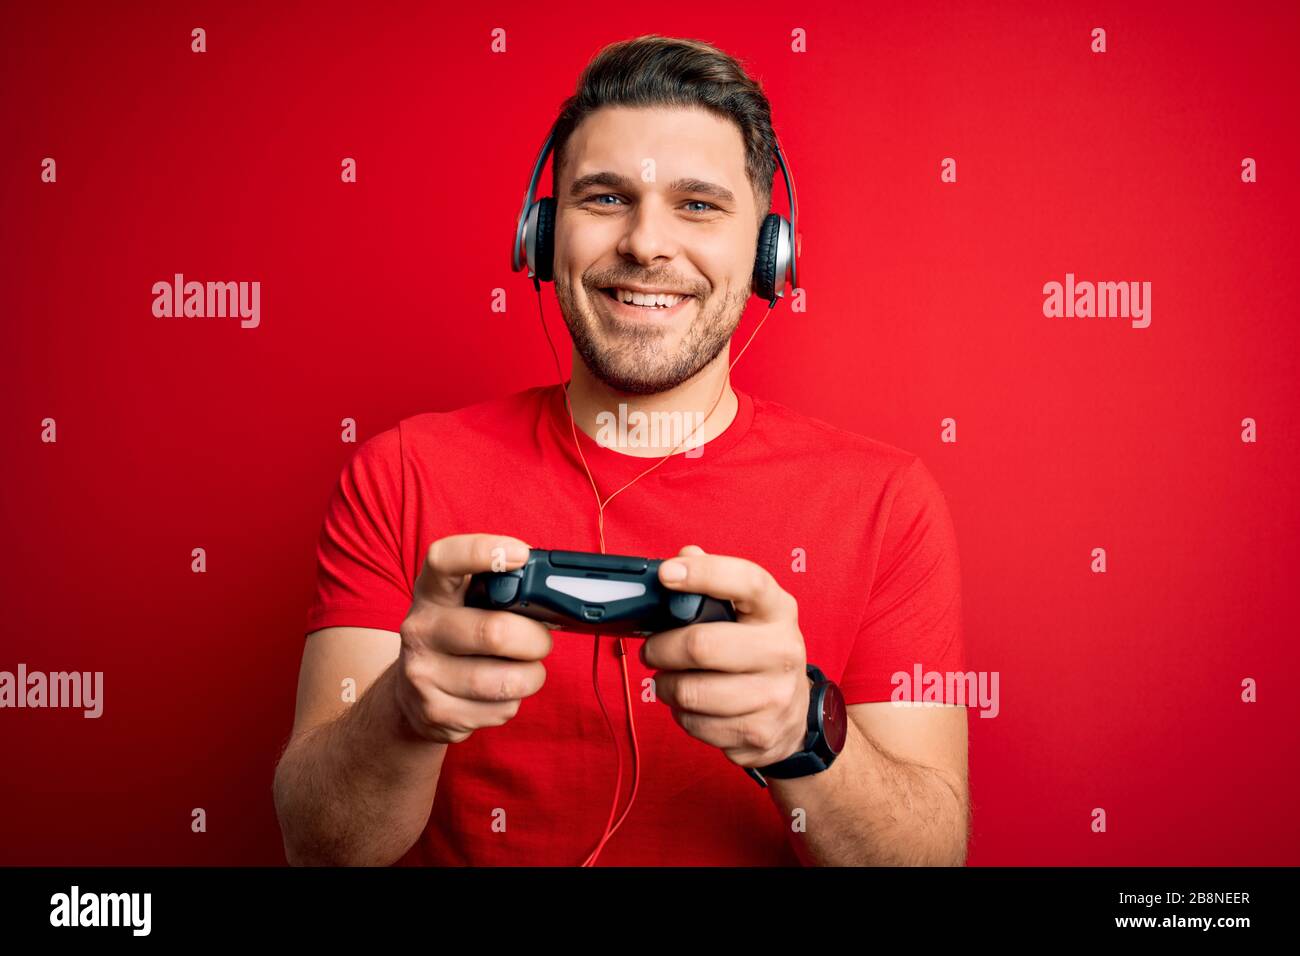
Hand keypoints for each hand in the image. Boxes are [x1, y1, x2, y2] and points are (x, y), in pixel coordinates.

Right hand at [394, 533, 552, 743]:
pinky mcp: (436, 712)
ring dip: (531, 675)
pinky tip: (497, 693)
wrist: (409, 694)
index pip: (445, 559)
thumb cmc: (457, 637)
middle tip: (541, 641)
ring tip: (523, 669)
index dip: (483, 551)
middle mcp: (421, 629)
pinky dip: (513, 702)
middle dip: (535, 639)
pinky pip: (501, 710)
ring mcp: (423, 673)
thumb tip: (553, 595)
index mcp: (432, 592)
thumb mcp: (464, 605)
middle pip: (495, 632)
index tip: (521, 553)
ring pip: (506, 680)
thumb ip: (499, 591)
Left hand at [642, 545, 810, 769]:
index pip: (746, 581)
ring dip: (667, 686)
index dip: (704, 573)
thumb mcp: (748, 613)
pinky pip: (696, 724)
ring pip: (691, 691)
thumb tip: (686, 553)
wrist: (793, 715)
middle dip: (662, 648)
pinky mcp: (760, 734)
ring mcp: (775, 696)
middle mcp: (783, 650)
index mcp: (778, 610)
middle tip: (652, 650)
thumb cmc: (757, 653)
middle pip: (702, 646)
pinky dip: (682, 715)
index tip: (666, 573)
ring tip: (668, 680)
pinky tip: (691, 706)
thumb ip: (716, 584)